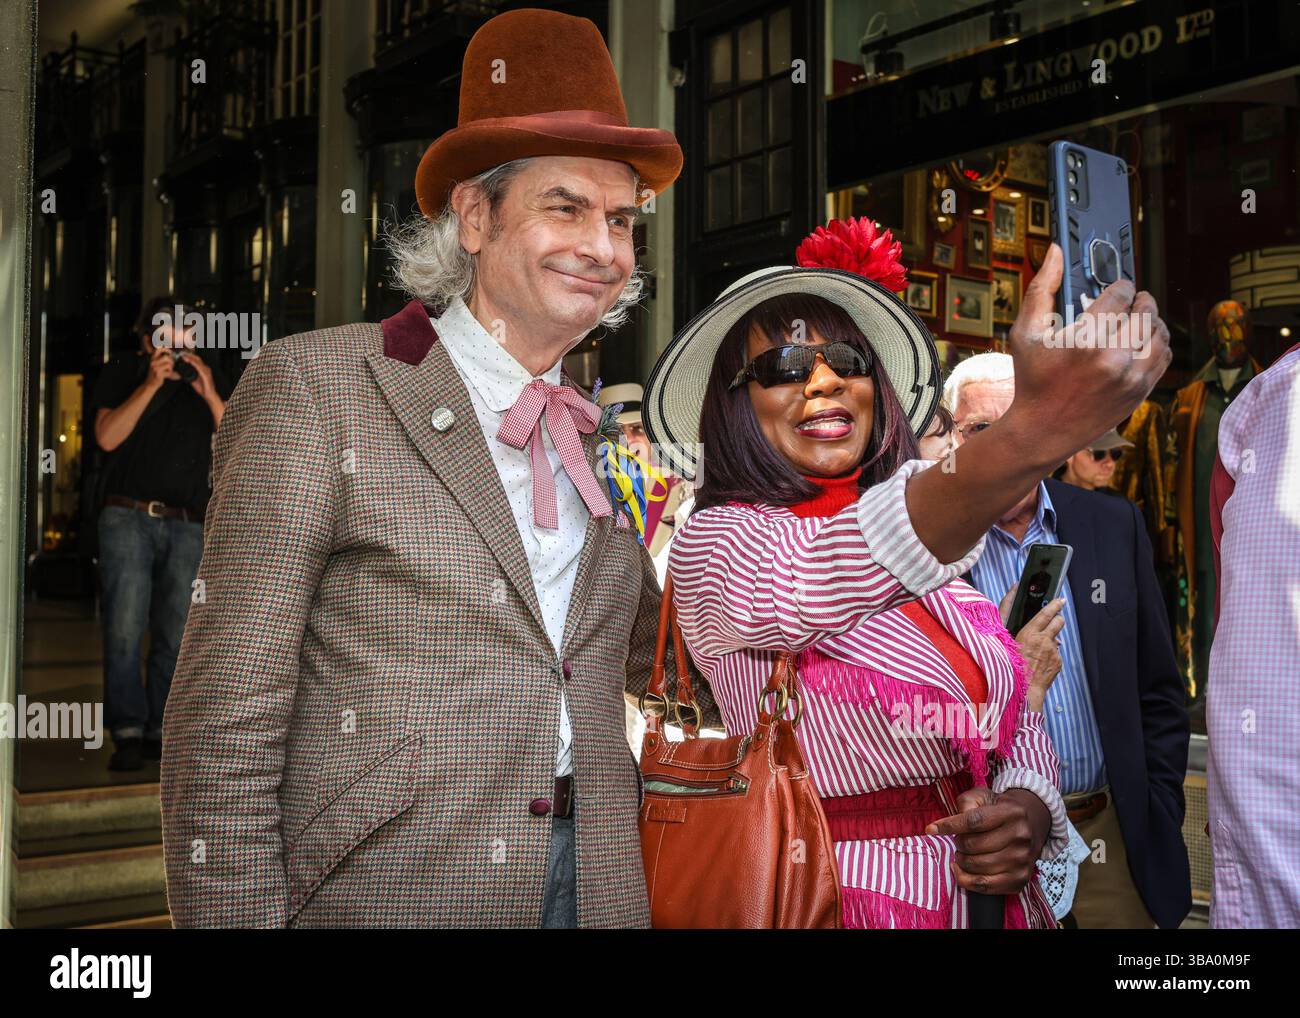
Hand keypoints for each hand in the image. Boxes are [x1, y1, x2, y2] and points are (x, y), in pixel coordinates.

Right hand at [146, 347, 180, 388]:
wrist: (150, 384)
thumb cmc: (156, 374)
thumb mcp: (157, 365)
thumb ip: (162, 360)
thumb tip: (172, 355)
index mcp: (152, 359)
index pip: (158, 350)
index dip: (165, 349)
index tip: (170, 352)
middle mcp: (153, 362)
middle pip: (167, 357)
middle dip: (171, 362)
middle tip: (171, 366)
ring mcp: (155, 368)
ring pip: (169, 365)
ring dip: (171, 369)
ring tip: (168, 371)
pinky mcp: (158, 374)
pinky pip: (169, 372)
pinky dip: (170, 374)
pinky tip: (167, 376)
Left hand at [180, 351, 216, 402]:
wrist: (209, 395)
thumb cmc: (202, 388)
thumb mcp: (193, 380)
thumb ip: (189, 375)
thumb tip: (181, 372)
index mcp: (203, 369)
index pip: (196, 360)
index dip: (189, 356)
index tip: (182, 354)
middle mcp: (206, 368)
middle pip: (197, 358)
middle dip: (189, 355)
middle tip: (181, 353)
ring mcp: (206, 371)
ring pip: (198, 361)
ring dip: (190, 357)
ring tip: (183, 355)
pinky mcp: (206, 375)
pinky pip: (199, 367)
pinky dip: (193, 363)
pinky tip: (189, 361)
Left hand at [927, 786, 1050, 895]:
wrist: (1028, 826)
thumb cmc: (997, 810)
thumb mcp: (982, 796)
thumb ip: (965, 803)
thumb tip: (948, 823)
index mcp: (1012, 813)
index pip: (974, 821)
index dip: (950, 826)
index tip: (931, 829)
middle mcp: (1021, 837)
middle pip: (973, 845)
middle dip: (958, 842)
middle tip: (959, 839)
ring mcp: (1022, 860)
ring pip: (976, 866)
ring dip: (961, 860)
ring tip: (963, 852)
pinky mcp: (1019, 880)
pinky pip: (984, 885)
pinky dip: (965, 879)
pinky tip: (961, 869)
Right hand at [998, 587, 1065, 710]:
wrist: (1022, 689)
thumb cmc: (1008, 666)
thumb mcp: (1003, 641)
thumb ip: (1010, 621)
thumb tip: (1025, 612)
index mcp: (1030, 634)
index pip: (1046, 613)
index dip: (1055, 604)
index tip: (1060, 599)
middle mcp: (1044, 641)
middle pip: (1059, 622)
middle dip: (1057, 618)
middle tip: (1054, 619)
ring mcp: (1053, 652)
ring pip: (1056, 638)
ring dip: (1051, 639)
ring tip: (1039, 648)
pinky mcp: (1057, 662)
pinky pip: (1055, 653)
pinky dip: (1050, 654)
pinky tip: (1039, 661)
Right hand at [1003, 243, 1170, 465]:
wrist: (1042, 432)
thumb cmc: (1032, 381)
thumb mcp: (1026, 333)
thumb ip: (1041, 289)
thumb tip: (1056, 250)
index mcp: (1085, 340)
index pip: (1121, 294)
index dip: (1121, 285)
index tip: (1116, 287)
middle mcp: (1113, 358)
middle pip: (1145, 310)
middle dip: (1139, 300)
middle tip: (1131, 299)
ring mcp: (1131, 377)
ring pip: (1159, 333)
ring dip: (1151, 320)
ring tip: (1138, 318)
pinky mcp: (1141, 391)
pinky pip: (1163, 356)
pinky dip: (1157, 343)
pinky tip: (1143, 341)